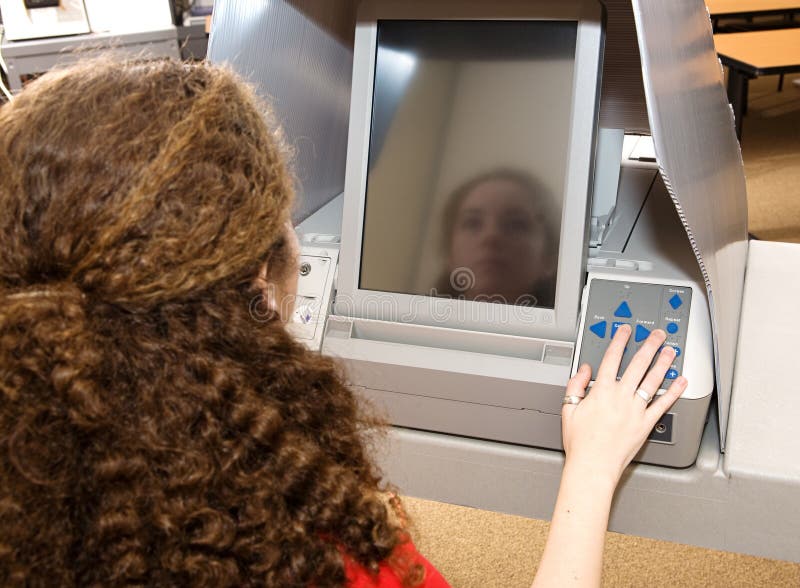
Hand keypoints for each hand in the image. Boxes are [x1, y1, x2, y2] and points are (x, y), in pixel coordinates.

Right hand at [562, 324, 687, 482]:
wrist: (593, 466)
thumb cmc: (580, 442)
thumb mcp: (569, 409)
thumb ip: (576, 385)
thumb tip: (584, 370)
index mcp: (601, 391)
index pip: (612, 358)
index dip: (620, 341)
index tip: (626, 330)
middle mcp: (621, 397)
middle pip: (638, 365)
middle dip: (649, 346)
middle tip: (657, 335)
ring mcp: (636, 410)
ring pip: (653, 381)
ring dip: (663, 363)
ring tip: (671, 351)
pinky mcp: (646, 424)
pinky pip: (663, 405)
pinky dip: (674, 392)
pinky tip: (680, 382)